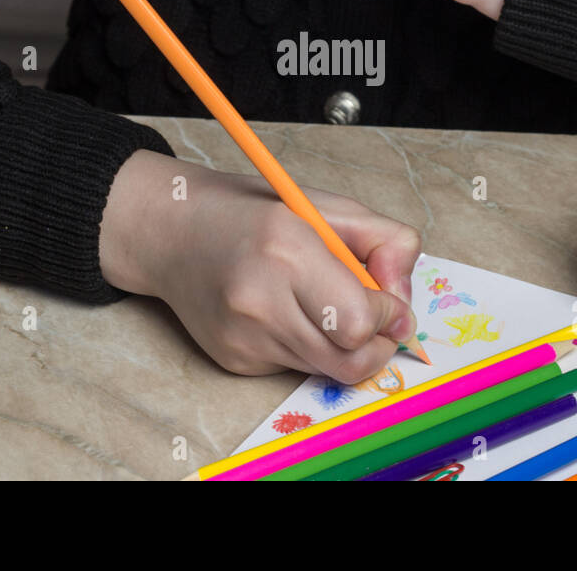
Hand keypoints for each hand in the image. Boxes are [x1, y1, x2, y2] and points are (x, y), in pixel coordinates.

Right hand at [100, 150, 422, 381]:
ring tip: (324, 306)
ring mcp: (243, 338)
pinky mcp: (234, 361)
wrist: (172, 232)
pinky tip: (283, 312)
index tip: (387, 301)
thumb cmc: (255, 213)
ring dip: (342, 346)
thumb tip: (404, 306)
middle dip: (377, 345)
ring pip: (327, 370)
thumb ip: (385, 243)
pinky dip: (306, 347)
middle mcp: (259, 301)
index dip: (387, 315)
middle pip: (351, 362)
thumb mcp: (327, 207)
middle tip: (376, 321)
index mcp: (286, 250)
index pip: (360, 321)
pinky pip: (295, 368)